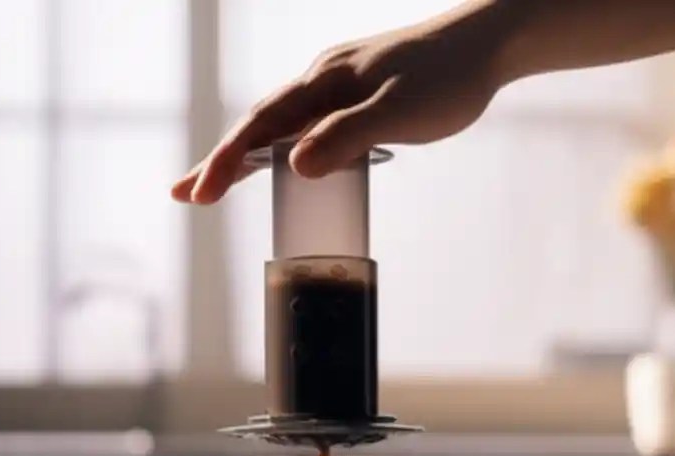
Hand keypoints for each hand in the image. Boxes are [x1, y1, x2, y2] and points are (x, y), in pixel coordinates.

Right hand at [171, 1, 509, 203]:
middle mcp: (323, 78)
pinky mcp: (359, 89)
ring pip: (281, 120)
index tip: (198, 194)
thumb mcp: (400, 113)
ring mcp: (339, 81)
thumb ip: (347, 137)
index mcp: (325, 82)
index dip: (227, 161)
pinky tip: (287, 157)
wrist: (490, 41)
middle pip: (259, 122)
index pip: (262, 125)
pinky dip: (283, 142)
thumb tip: (295, 165)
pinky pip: (306, 118)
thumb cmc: (450, 78)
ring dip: (249, 152)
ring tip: (220, 182)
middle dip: (221, 159)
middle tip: (184, 193)